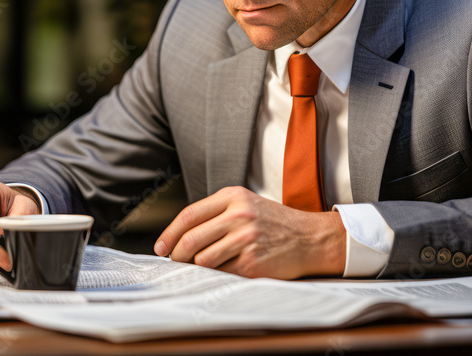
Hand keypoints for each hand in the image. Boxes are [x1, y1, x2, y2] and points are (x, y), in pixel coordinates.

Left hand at [153, 186, 346, 278]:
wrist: (310, 238)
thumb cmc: (275, 223)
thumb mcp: (247, 204)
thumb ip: (217, 213)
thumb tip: (180, 236)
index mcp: (233, 196)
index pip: (189, 215)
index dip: (170, 233)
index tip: (161, 246)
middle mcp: (239, 215)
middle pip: (191, 239)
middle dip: (178, 255)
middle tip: (177, 261)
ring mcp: (246, 239)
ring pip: (202, 259)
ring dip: (198, 267)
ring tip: (205, 266)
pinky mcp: (252, 262)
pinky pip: (221, 273)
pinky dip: (217, 275)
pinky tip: (225, 271)